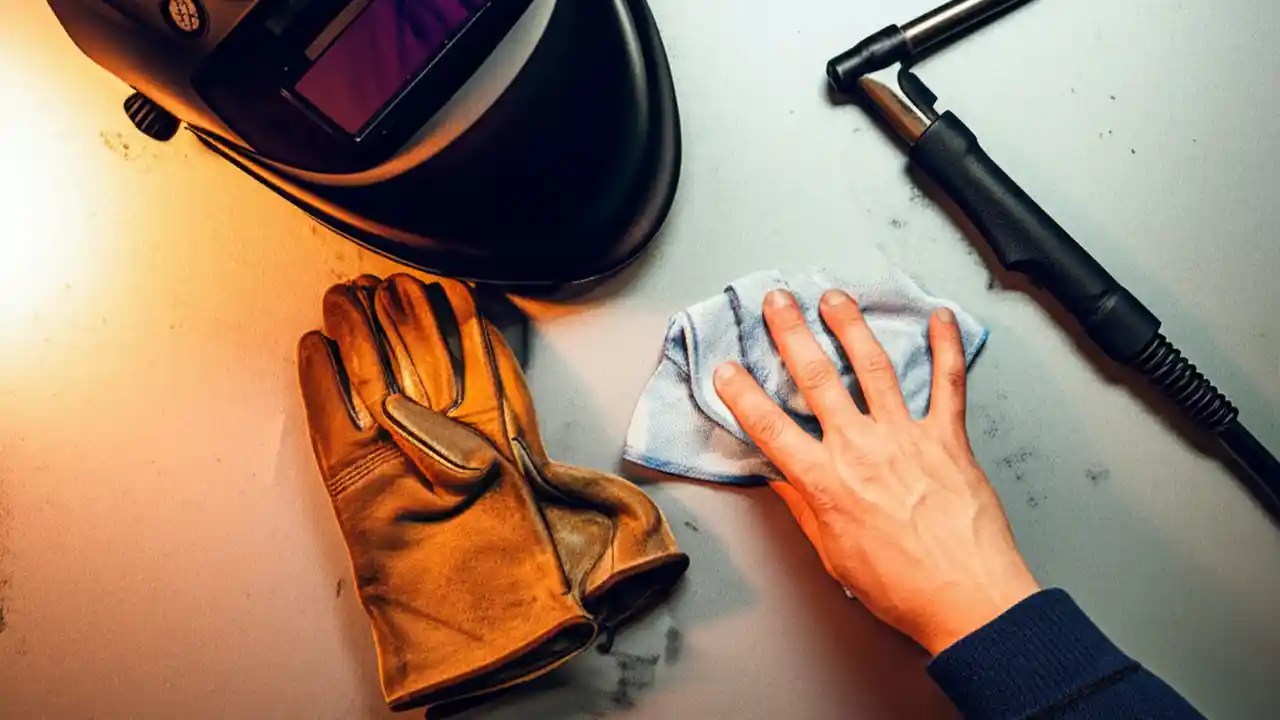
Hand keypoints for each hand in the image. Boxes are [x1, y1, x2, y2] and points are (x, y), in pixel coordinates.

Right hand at [713, 289, 1039, 654]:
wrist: (967, 598)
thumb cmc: (903, 587)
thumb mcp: (833, 553)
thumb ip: (805, 508)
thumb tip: (781, 479)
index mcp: (826, 481)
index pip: (770, 427)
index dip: (743, 394)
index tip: (728, 369)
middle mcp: (861, 449)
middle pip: (816, 378)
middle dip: (791, 333)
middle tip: (778, 302)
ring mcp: (906, 437)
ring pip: (873, 366)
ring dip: (851, 325)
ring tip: (835, 298)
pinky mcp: (948, 438)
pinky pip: (948, 383)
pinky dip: (945, 347)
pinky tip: (940, 319)